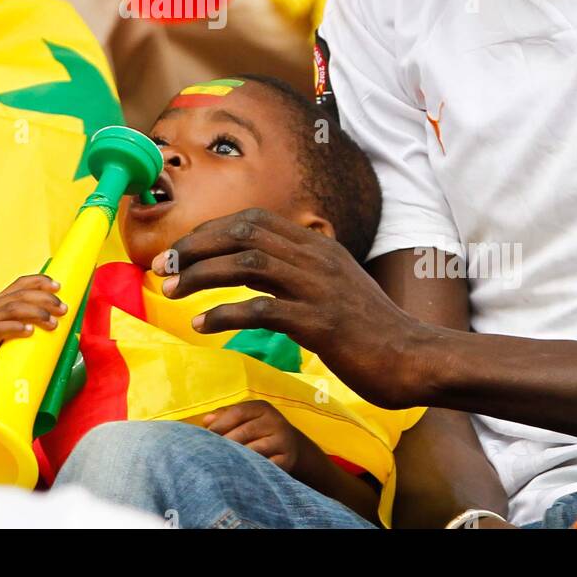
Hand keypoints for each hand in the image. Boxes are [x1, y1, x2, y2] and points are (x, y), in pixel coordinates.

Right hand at [0, 274, 66, 383]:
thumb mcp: (11, 334)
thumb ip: (27, 323)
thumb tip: (59, 322)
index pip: (19, 284)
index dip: (40, 281)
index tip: (59, 287)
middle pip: (20, 295)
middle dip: (45, 299)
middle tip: (62, 309)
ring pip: (13, 308)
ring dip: (37, 313)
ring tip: (53, 323)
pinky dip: (16, 327)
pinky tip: (30, 331)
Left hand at [154, 209, 428, 409]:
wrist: (412, 358)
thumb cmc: (369, 328)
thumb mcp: (333, 284)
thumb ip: (298, 269)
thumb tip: (255, 264)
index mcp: (316, 244)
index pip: (252, 219)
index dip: (210, 230)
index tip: (181, 250)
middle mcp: (315, 257)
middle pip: (243, 233)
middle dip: (197, 246)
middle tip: (164, 267)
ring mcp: (318, 287)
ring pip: (246, 263)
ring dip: (202, 274)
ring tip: (173, 291)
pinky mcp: (320, 322)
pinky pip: (262, 310)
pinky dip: (226, 314)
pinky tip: (203, 326)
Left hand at [203, 399, 309, 473]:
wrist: (291, 446)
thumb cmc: (259, 429)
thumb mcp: (246, 417)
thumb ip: (225, 416)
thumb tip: (206, 420)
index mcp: (262, 408)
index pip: (238, 412)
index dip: (220, 424)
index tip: (206, 435)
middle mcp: (275, 421)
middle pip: (246, 431)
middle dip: (226, 443)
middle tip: (210, 453)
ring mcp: (282, 441)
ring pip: (255, 450)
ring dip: (237, 457)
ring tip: (221, 462)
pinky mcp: (286, 460)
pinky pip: (265, 466)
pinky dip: (251, 470)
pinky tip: (238, 472)